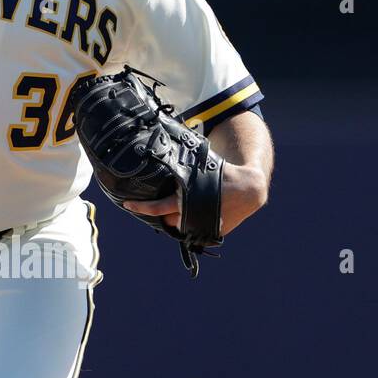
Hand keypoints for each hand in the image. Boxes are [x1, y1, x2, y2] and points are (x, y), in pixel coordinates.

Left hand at [123, 162, 268, 236]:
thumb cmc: (221, 173)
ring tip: (181, 209)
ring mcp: (203, 226)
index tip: (127, 204)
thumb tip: (159, 144)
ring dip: (178, 220)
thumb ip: (180, 165)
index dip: (141, 207)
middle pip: (168, 220)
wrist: (249, 188)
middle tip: (161, 205)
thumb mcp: (199, 166)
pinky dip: (193, 224)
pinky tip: (194, 215)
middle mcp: (192, 215)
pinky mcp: (215, 232)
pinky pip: (196, 232)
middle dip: (163, 215)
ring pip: (182, 227)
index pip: (157, 208)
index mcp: (186, 198)